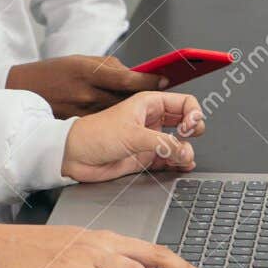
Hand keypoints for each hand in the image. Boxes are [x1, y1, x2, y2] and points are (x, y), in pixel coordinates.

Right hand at [6, 55, 166, 117]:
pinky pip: (105, 126)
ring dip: (134, 114)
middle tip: (164, 99)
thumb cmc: (54, 72)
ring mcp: (82, 112)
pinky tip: (124, 124)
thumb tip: (136, 76)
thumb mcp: (82, 61)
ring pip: (119, 115)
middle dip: (147, 99)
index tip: (166, 79)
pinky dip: (117, 124)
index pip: (126, 78)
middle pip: (127, 99)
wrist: (24, 89)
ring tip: (146, 112)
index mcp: (88, 71)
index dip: (149, 80)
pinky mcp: (78, 126)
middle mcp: (86, 94)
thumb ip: (109, 68)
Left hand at [61, 91, 204, 183]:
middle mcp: (151, 120)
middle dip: (193, 130)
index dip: (193, 113)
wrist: (74, 156)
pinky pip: (169, 159)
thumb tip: (185, 151)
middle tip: (190, 138)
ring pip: (178, 142)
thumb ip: (162, 143)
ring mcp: (149, 139)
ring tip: (184, 158)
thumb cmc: (95, 135)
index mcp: (148, 103)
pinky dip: (178, 163)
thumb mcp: (133, 135)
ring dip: (186, 150)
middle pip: (185, 121)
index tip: (191, 126)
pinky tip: (182, 165)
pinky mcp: (145, 157)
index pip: (183, 102)